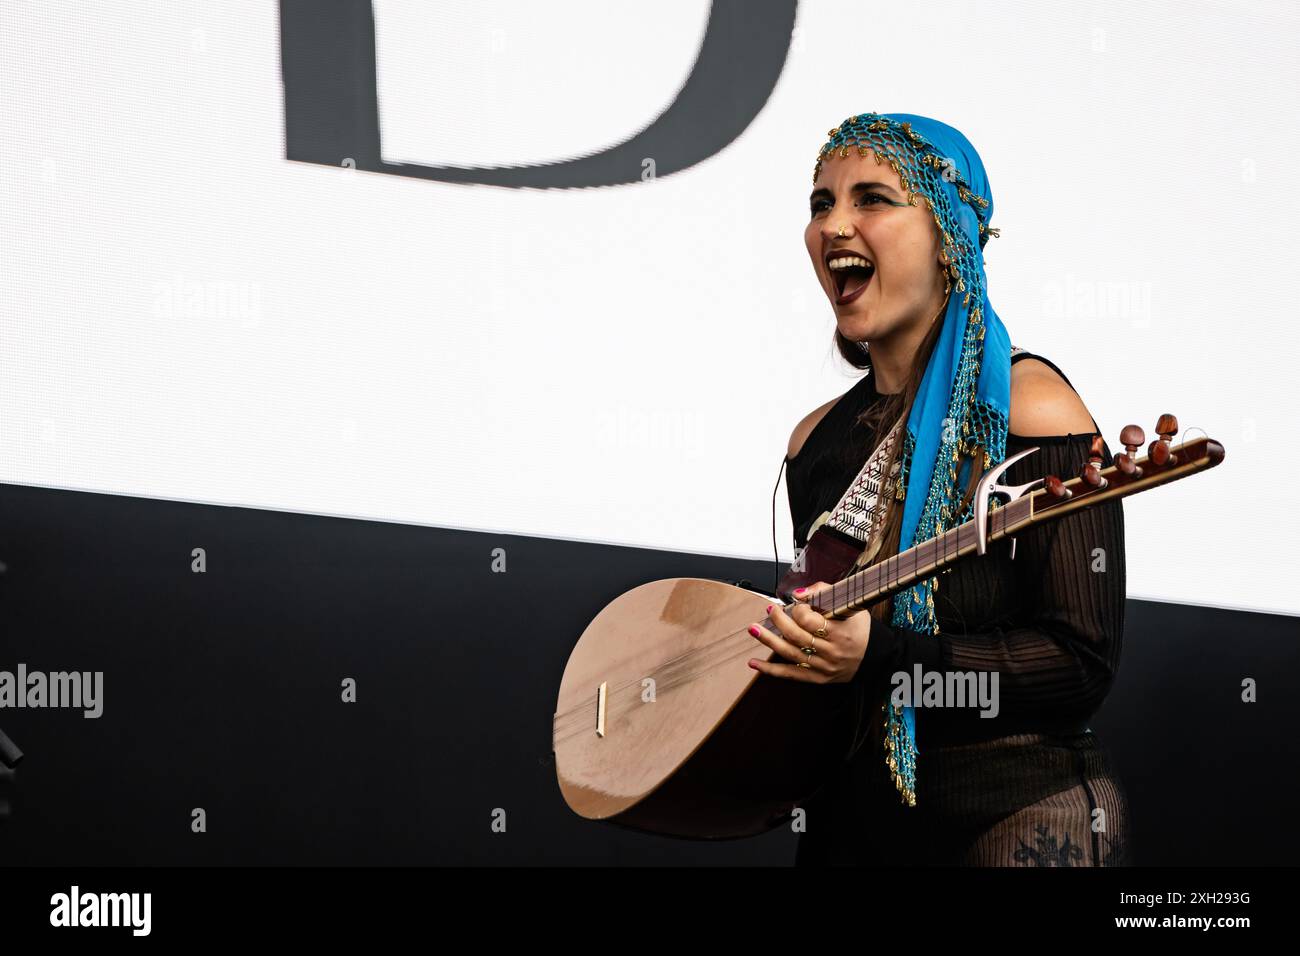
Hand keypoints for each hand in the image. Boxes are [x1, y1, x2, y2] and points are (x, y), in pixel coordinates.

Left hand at [746, 581, 872, 683]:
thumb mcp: (849, 605)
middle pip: (797, 636)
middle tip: (770, 610)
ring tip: (753, 629)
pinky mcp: (818, 678)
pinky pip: (791, 674)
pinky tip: (754, 663)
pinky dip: (771, 670)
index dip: (799, 609)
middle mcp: (832, 651)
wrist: (874, 655)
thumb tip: (798, 593)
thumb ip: (823, 593)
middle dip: (779, 621)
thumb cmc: (859, 627)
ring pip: (790, 654)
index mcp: (841, 631)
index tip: (797, 603)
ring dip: (768, 641)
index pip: (810, 620)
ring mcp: (824, 667)